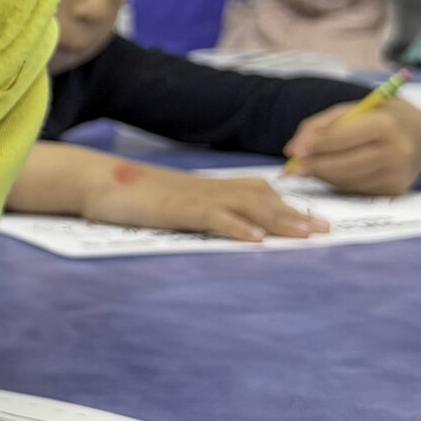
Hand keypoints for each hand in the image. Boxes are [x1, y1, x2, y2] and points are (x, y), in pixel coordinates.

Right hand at [79, 158, 327, 243]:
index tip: (314, 220)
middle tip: (325, 230)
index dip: (287, 205)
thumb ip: (195, 215)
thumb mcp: (168, 206)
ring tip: (305, 235)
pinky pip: (212, 217)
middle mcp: (206, 190)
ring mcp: (192, 198)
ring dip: (278, 220)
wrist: (94, 180)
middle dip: (295, 214)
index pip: (256, 192)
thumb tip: (222, 230)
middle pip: (260, 197)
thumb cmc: (127, 197)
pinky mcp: (175, 209)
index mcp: (206, 190)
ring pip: (245, 205)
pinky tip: (255, 239)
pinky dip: (236, 227)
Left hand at [285, 96, 420, 194]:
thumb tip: (291, 150)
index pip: (343, 138)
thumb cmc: (375, 118)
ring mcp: (397, 174)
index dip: (316, 145)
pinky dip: (337, 183)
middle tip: (292, 168)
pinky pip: (356, 190)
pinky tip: (328, 174)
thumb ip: (319, 126)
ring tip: (306, 169)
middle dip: (315, 167)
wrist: (415, 134)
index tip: (293, 151)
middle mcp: (396, 152)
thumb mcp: (351, 111)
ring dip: (323, 176)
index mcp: (385, 125)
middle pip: (345, 165)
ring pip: (348, 181)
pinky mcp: (394, 191)